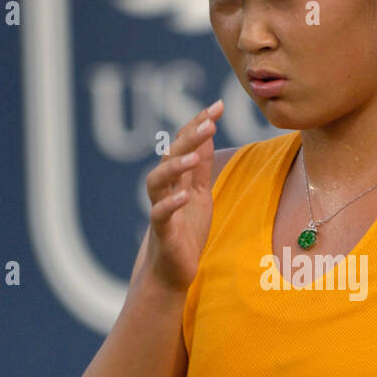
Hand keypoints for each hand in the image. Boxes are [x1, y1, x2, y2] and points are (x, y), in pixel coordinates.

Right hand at [142, 99, 223, 293]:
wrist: (172, 270)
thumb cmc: (186, 231)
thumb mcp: (199, 193)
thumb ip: (201, 166)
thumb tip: (207, 133)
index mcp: (177, 178)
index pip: (184, 143)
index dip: (199, 124)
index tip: (219, 105)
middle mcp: (165, 189)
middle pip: (170, 156)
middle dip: (189, 137)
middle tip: (210, 122)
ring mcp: (160, 209)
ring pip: (157, 181)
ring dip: (174, 166)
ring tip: (193, 155)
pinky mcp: (162, 232)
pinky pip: (160, 214)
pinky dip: (170, 204)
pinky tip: (183, 196)